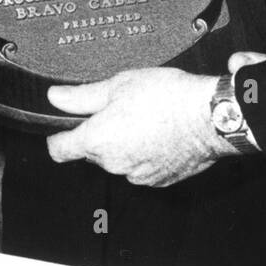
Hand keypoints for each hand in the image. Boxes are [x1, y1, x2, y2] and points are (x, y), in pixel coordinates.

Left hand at [46, 68, 227, 186]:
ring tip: (147, 119)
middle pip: (94, 152)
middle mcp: (113, 164)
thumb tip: (55, 98)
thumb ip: (82, 96)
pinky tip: (161, 133)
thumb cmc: (167, 97)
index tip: (64, 128)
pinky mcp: (159, 180)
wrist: (210, 116)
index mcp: (97, 141)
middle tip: (122, 108)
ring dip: (126, 144)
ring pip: (120, 159)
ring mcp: (137, 175)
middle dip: (102, 133)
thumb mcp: (119, 84)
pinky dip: (147, 154)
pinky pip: (143, 167)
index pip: (60, 149)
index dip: (59, 136)